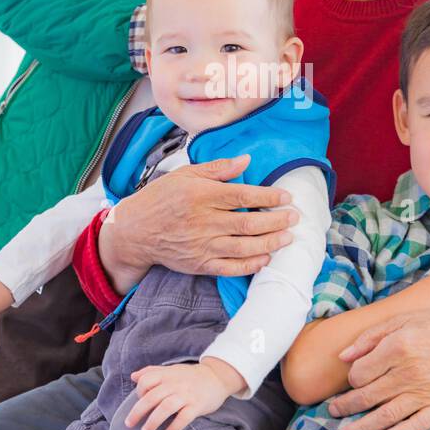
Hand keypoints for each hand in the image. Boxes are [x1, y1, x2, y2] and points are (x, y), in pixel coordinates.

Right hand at [99, 153, 298, 290]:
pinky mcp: (200, 264)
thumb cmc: (161, 198)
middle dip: (276, 220)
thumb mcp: (185, 175)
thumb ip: (218, 168)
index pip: (242, 195)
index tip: (286, 196)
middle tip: (294, 217)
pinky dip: (251, 265)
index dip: (268, 196)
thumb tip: (247, 161)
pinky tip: (266, 258)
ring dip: (270, 242)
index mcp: (201, 195)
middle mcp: (203, 221)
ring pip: (244, 247)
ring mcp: (202, 246)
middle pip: (248, 222)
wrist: (135, 231)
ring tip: (287, 237)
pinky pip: (231, 268)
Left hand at [125, 361, 231, 429]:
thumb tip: (133, 377)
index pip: (146, 381)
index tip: (139, 401)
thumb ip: (152, 372)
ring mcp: (187, 395)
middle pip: (152, 397)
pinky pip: (184, 417)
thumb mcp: (171, 370)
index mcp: (167, 375)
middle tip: (129, 424)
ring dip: (153, 421)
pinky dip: (174, 427)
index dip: (139, 391)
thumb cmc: (190, 376)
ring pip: (166, 407)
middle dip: (138, 412)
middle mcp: (175, 384)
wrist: (217, 376)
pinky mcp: (198, 405)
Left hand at [330, 306, 429, 429]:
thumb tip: (343, 356)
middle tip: (332, 412)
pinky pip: (415, 426)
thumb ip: (371, 337)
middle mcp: (407, 373)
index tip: (354, 379)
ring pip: (385, 415)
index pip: (360, 373)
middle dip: (345, 407)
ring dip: (361, 428)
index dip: (352, 378)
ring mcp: (424, 393)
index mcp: (397, 348)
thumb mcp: (404, 319)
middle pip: (367, 396)